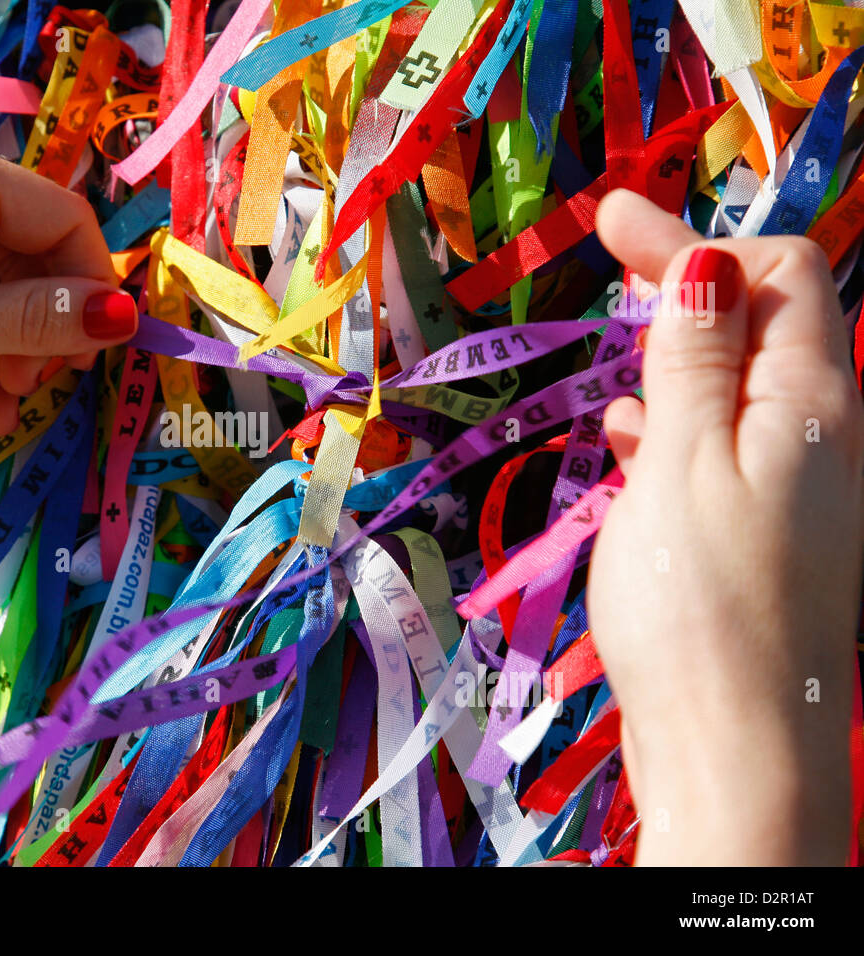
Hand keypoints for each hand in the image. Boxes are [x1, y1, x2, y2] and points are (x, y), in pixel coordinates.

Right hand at [589, 189, 863, 864]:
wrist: (739, 748)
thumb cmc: (700, 600)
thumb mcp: (682, 462)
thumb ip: (694, 360)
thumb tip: (706, 262)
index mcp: (809, 401)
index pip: (777, 273)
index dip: (697, 236)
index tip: (611, 218)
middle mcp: (818, 435)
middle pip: (765, 322)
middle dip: (691, 281)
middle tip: (615, 256)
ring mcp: (795, 490)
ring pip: (738, 386)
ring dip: (678, 353)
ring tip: (615, 349)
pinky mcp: (764, 536)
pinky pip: (724, 447)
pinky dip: (676, 423)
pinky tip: (631, 440)